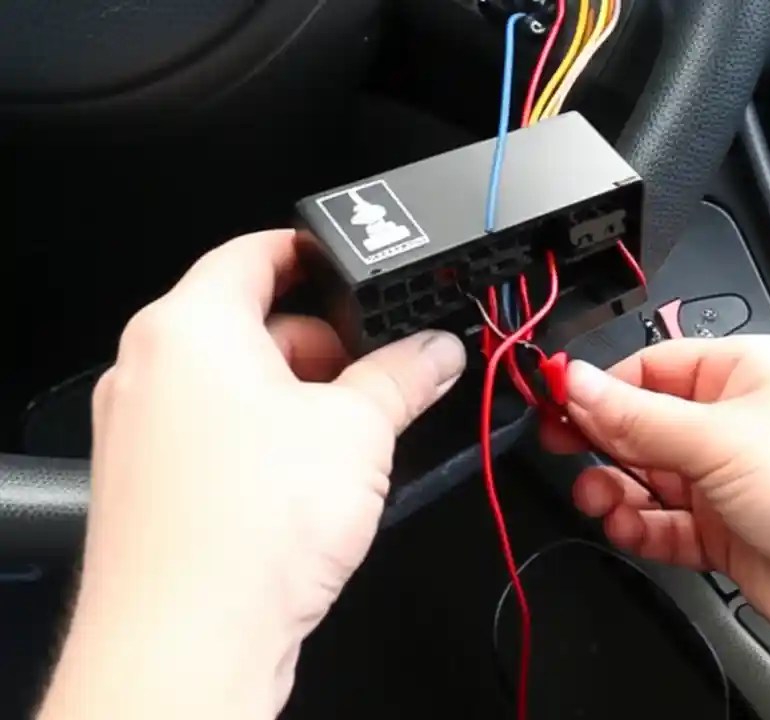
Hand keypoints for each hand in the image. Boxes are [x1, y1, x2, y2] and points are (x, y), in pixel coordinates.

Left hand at [44, 230, 464, 716]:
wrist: (189, 642)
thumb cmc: (244, 531)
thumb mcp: (359, 431)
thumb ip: (404, 376)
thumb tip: (434, 353)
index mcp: (188, 327)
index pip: (254, 252)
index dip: (316, 254)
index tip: (360, 267)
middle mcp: (150, 370)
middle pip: (253, 324)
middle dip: (330, 345)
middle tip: (391, 370)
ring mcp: (146, 431)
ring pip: (241, 385)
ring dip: (307, 398)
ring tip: (366, 435)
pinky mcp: (156, 485)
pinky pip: (225, 437)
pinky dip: (275, 441)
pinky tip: (324, 479)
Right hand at [543, 336, 769, 662]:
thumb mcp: (719, 438)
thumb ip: (638, 417)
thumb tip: (579, 383)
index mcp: (746, 373)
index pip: (653, 368)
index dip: (602, 386)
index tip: (556, 401)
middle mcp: (738, 423)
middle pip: (645, 424)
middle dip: (604, 442)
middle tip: (565, 452)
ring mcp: (733, 481)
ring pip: (650, 479)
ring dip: (617, 490)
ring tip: (599, 499)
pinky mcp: (729, 532)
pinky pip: (667, 524)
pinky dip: (642, 527)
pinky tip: (627, 527)